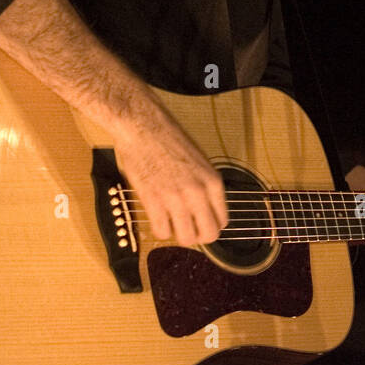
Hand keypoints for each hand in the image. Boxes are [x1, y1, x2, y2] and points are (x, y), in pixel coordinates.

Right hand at [113, 117, 226, 247]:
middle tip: (187, 228)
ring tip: (171, 222)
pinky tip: (157, 217)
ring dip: (178, 234)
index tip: (200, 223)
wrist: (142, 126)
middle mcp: (198, 192)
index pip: (222, 221)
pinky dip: (160, 229)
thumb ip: (204, 185)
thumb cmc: (168, 138)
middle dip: (198, 235)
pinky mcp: (153, 200)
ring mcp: (176, 198)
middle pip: (208, 235)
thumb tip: (205, 209)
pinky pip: (162, 232)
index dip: (210, 225)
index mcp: (213, 181)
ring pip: (186, 238)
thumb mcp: (199, 161)